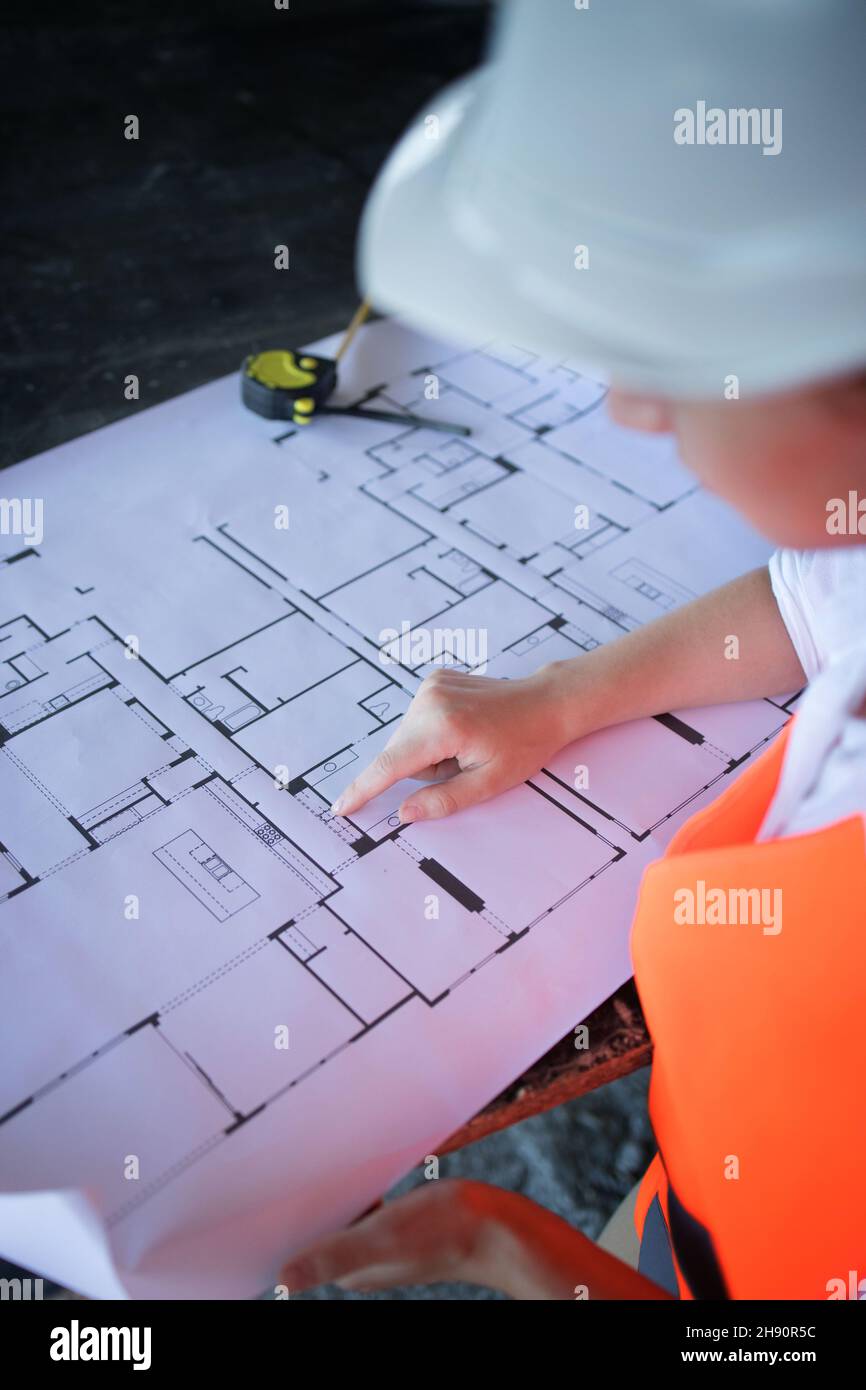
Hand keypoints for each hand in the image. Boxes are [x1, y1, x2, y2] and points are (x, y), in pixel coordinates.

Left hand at [278, 1177, 669, 1298]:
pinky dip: (354, 1185)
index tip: (257, 1197)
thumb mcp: (383, 1238)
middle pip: (320, 1231)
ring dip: (326, 1193)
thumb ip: (334, 1255)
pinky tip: (352, 1164)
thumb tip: (283, 1281)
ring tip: (303, 1158)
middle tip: (275, 1163)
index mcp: (350, 1271)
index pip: (303, 1249)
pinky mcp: (403, 1223)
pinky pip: (366, 1202)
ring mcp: (383, 1241)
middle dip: (300, 1206)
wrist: (502, 1228)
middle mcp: (362, 1260)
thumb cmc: (444, 1233)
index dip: (281, 1226)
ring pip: (341, 1215)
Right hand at [331, 663, 573, 822]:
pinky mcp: (433, 680)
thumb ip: (444, 800)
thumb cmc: (525, 745)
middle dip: (422, 768)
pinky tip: (462, 729)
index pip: (391, 766)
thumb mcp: (490, 783)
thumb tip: (404, 813)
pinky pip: (416, 722)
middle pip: (399, 753)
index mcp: (444, 727)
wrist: (545, 703)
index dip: (364, 789)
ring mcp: (430, 685)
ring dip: (428, 751)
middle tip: (463, 763)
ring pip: (406, 739)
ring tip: (466, 745)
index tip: (340, 807)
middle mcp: (430, 700)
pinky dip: (432, 733)